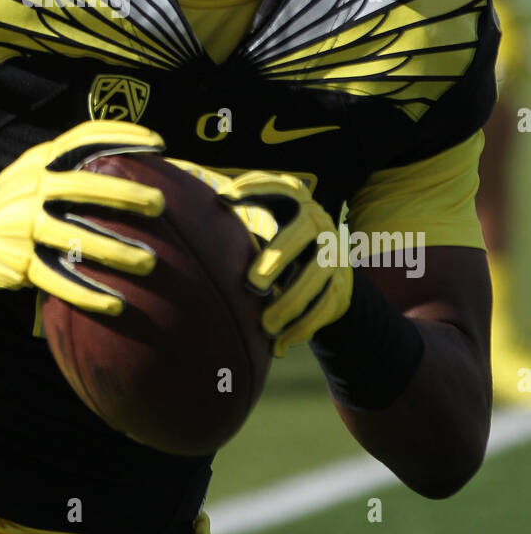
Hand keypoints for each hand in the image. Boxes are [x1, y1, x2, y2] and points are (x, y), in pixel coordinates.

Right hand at [0, 121, 165, 314]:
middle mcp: (33, 189)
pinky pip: (59, 281)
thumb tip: (138, 162)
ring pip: (74, 238)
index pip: (83, 139)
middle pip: (82, 187)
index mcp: (41, 161)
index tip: (157, 144)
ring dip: (114, 251)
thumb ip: (75, 164)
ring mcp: (25, 226)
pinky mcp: (21, 263)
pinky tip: (117, 305)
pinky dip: (88, 294)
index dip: (120, 136)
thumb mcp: (38, 169)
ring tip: (149, 262)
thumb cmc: (21, 199)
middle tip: (160, 204)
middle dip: (124, 194)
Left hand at [167, 160, 351, 355]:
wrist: (330, 275)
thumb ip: (240, 220)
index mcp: (297, 204)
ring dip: (290, 304)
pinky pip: (324, 309)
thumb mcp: (269, 224)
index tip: (223, 197)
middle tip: (251, 285)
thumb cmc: (281, 246)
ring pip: (316, 279)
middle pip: (300, 236)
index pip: (280, 187)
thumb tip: (190, 209)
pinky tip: (278, 346)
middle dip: (276, 259)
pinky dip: (302, 329)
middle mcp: (319, 224)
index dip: (254, 187)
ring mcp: (334, 257)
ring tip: (264, 326)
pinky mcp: (341, 289)